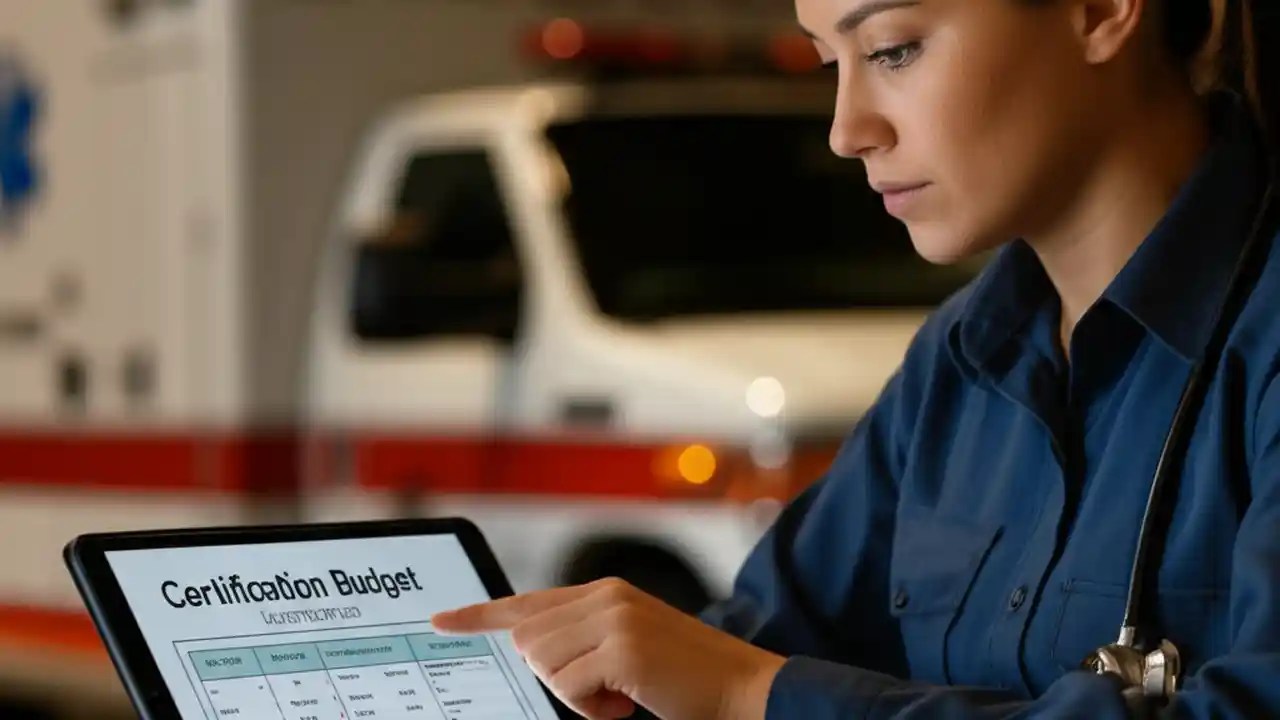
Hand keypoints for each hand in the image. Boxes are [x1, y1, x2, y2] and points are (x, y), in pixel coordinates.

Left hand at [431, 578, 784, 719]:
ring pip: (543, 665)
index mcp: (606, 591)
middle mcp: (607, 597)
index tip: (440, 620)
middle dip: (555, 679)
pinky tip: (630, 703)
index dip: (480, 614)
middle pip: (528, 641)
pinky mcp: (623, 650)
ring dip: (576, 696)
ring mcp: (615, 620)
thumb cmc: (686, 677)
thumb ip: (585, 636)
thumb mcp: (630, 643)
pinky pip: (570, 689)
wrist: (743, 687)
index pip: (528, 601)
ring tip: (622, 694)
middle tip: (604, 691)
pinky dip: (594, 710)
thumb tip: (532, 650)